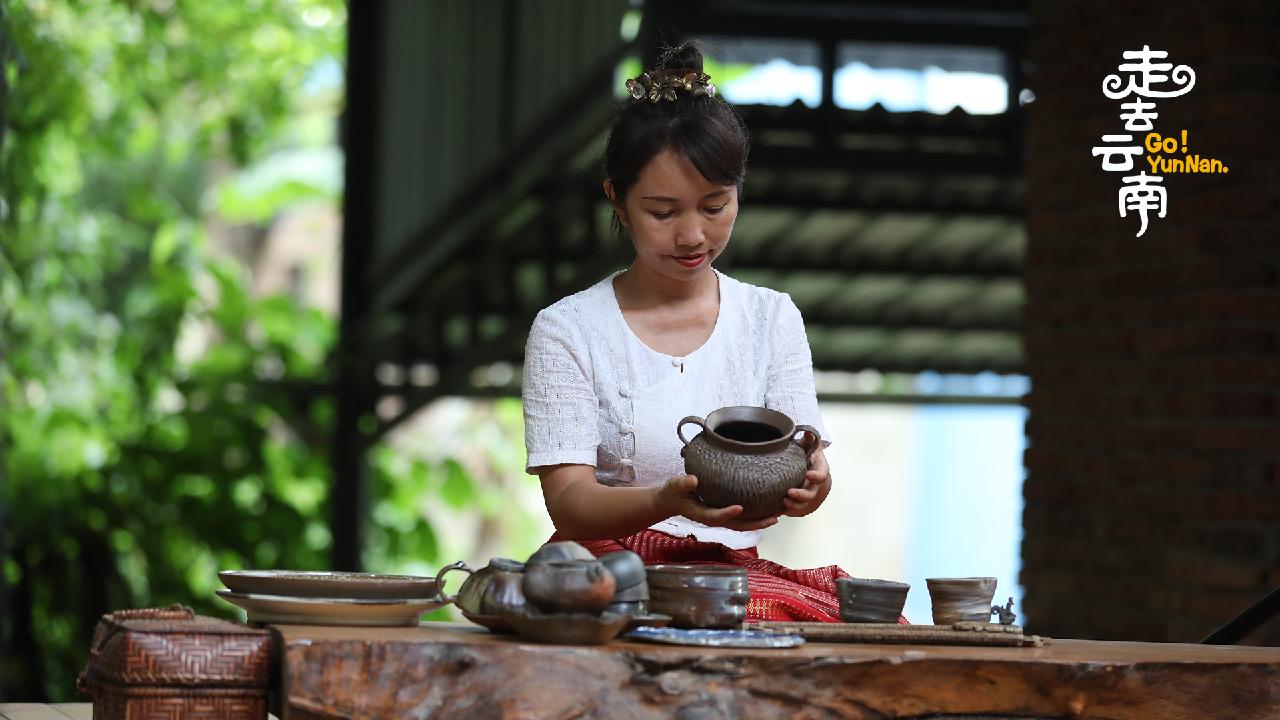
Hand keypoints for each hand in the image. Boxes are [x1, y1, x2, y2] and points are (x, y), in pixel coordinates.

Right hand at [654, 475, 779, 530]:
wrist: (671, 501)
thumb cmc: (673, 492)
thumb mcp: (674, 486)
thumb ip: (683, 483)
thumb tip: (693, 480)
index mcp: (702, 514)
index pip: (717, 516)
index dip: (728, 513)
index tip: (741, 507)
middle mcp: (714, 519)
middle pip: (737, 525)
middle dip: (755, 524)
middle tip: (773, 518)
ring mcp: (720, 518)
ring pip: (742, 524)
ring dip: (759, 522)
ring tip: (777, 517)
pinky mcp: (723, 514)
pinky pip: (741, 519)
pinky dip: (754, 517)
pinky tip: (766, 511)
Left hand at [782, 444, 830, 516]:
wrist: (809, 469)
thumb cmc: (808, 456)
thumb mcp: (809, 445)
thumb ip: (808, 439)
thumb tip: (808, 432)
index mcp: (819, 470)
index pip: (821, 475)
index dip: (816, 476)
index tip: (807, 474)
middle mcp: (815, 486)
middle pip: (812, 493)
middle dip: (802, 495)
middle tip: (790, 492)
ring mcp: (809, 495)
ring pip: (805, 505)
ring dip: (795, 505)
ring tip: (784, 502)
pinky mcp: (801, 503)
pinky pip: (796, 510)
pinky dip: (788, 511)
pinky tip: (778, 511)